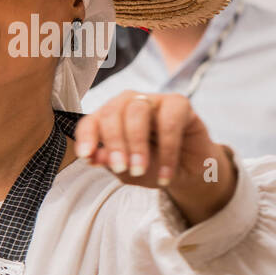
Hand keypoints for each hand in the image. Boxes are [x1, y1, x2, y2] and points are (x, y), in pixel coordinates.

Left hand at [75, 90, 235, 224]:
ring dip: (136, 144)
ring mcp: (154, 100)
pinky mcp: (180, 104)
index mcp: (110, 118)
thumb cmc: (154, 167)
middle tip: (121, 168)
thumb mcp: (129, 172)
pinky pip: (169, 122)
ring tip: (140, 170)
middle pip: (112, 111)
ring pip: (137, 110)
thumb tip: (95, 157)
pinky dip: (166, 151)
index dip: (86, 136)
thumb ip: (111, 162)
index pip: (91, 120)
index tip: (86, 156)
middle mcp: (129, 104)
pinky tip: (166, 174)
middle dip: (114, 142)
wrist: (189, 172)